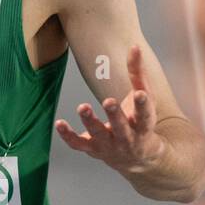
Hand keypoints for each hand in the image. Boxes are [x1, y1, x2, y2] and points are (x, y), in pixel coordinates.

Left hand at [55, 44, 166, 177]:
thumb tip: (134, 46)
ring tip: (82, 107)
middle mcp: (127, 138)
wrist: (136, 157)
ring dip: (90, 122)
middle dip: (115, 116)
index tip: (140, 93)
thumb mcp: (144, 98)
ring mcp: (109, 146)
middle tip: (108, 101)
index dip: (142, 105)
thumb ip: (138, 74)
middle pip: (121, 128)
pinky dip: (68, 136)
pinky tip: (59, 123)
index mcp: (143, 125)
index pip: (145, 115)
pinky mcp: (93, 150)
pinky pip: (79, 144)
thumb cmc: (139, 121)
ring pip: (99, 135)